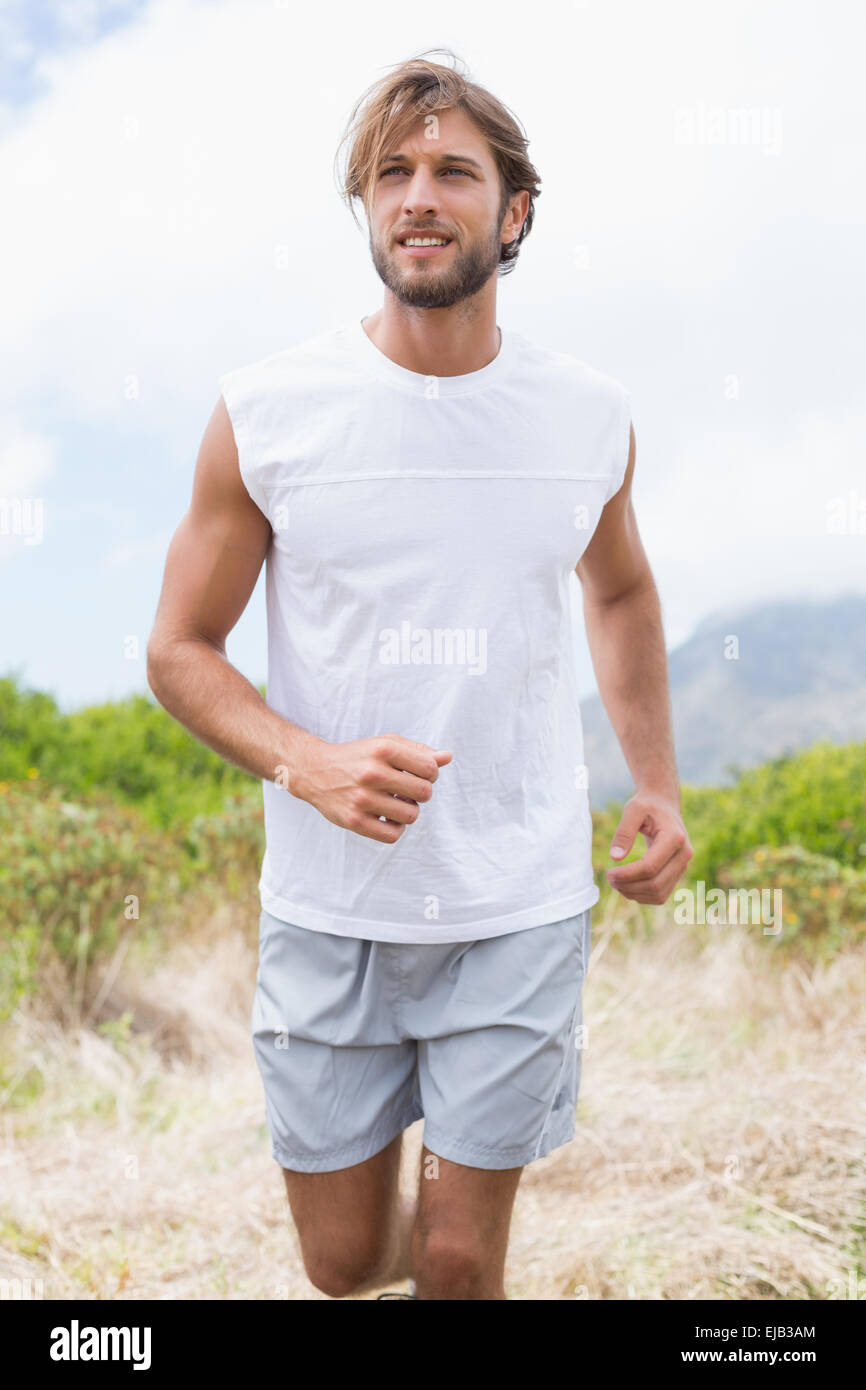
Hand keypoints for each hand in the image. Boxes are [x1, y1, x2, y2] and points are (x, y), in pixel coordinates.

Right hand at [289, 733, 451, 843]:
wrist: (315, 771)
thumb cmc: (358, 757)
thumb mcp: (385, 744)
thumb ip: (418, 751)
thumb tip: (447, 757)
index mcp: (383, 750)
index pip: (430, 768)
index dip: (431, 773)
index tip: (418, 774)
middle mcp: (372, 773)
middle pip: (425, 792)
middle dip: (421, 792)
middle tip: (406, 790)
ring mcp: (362, 798)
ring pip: (411, 815)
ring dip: (409, 811)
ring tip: (395, 802)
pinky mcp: (353, 820)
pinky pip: (393, 834)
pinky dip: (396, 828)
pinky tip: (387, 817)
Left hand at [606, 790, 692, 903]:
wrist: (664, 805)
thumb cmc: (647, 805)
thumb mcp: (632, 810)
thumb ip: (624, 832)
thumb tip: (615, 858)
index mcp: (675, 838)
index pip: (650, 867)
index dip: (627, 875)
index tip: (609, 873)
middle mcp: (684, 854)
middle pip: (655, 884)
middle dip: (629, 886)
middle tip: (610, 878)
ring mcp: (683, 865)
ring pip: (659, 894)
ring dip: (634, 894)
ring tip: (616, 882)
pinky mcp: (677, 873)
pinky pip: (661, 894)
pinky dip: (642, 896)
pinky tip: (627, 885)